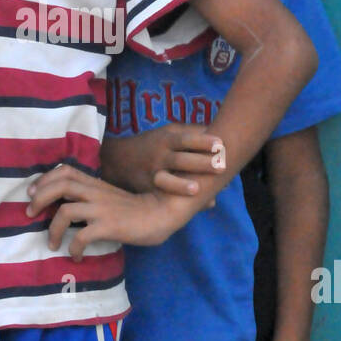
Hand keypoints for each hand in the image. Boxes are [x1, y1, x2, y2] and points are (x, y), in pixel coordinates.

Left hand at [26, 164, 177, 258]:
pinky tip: (75, 255)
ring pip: (65, 211)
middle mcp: (96, 193)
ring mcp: (102, 209)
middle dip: (39, 198)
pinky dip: (73, 247)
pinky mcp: (109, 226)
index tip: (32, 193)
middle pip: (60, 185)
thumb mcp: (110, 196)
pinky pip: (81, 236)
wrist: (162, 215)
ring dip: (52, 229)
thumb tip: (66, 204)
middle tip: (29, 214)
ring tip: (51, 244)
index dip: (44, 179)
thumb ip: (91, 195)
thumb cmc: (136, 209)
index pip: (65, 170)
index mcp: (96, 183)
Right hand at [101, 124, 225, 196]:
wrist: (118, 160)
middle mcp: (160, 156)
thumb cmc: (153, 144)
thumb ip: (192, 133)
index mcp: (167, 140)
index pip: (186, 139)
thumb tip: (218, 136)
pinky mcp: (148, 190)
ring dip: (182, 185)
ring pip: (168, 180)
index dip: (202, 141)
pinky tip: (194, 208)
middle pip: (181, 160)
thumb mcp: (168, 132)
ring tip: (197, 189)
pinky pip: (162, 197)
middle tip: (221, 166)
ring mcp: (153, 174)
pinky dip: (177, 202)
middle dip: (201, 163)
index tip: (220, 144)